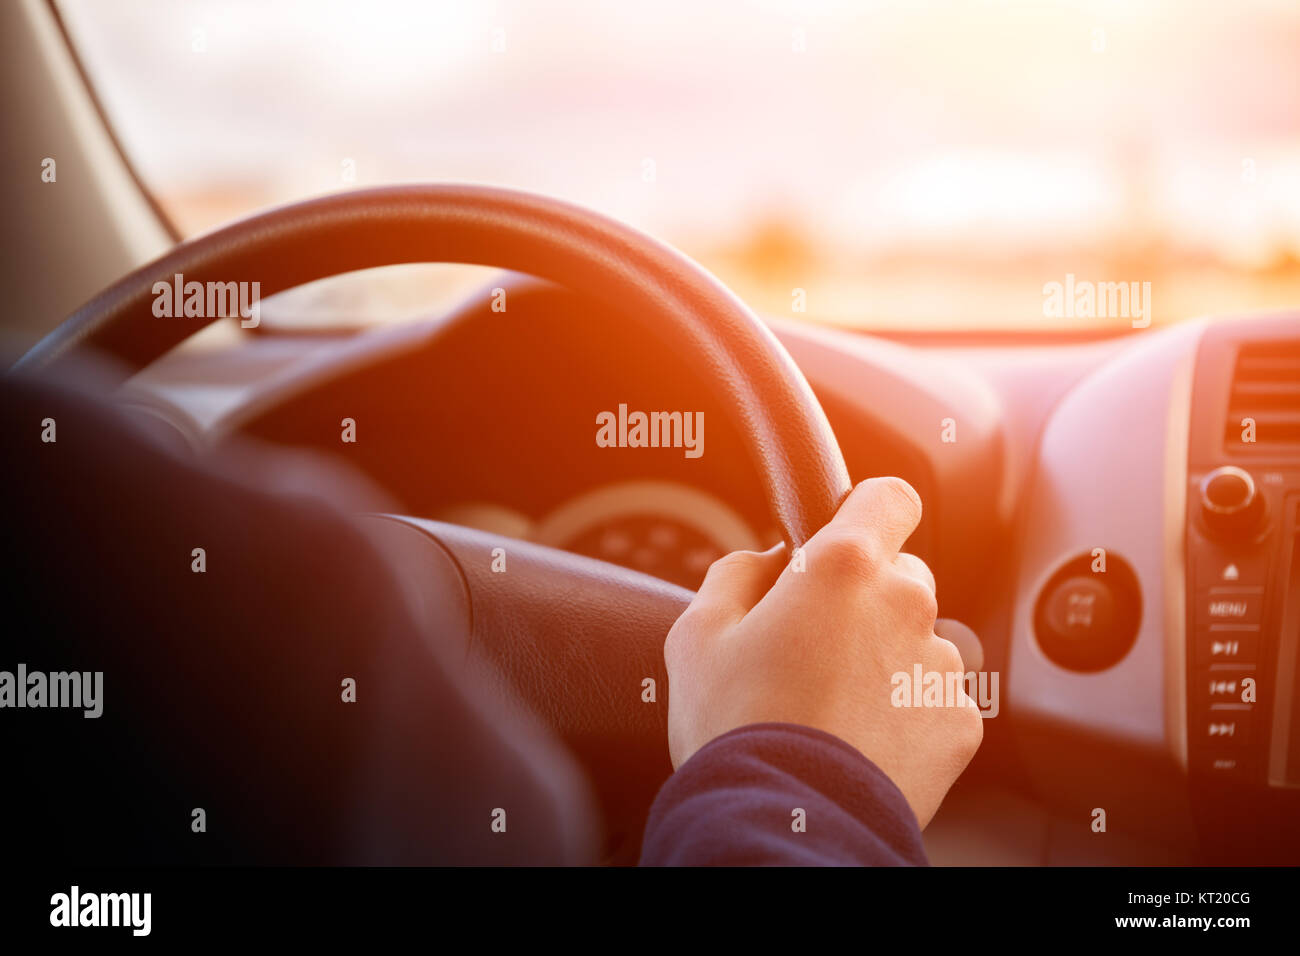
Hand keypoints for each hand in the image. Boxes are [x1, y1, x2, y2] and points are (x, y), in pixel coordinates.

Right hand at [663, 477, 982, 827]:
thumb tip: (768, 558)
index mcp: (844, 567)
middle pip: (901, 573)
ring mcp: (937, 666)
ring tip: (832, 705)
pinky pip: (934, 698)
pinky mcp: (958, 722)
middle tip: (814, 643)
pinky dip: (905, 712)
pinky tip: (859, 738)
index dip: (867, 511)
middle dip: (865, 597)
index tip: (847, 534)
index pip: (889, 497)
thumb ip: (737, 573)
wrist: (783, 820)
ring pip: (918, 638)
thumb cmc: (736, 726)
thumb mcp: (697, 633)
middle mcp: (905, 604)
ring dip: (886, 657)